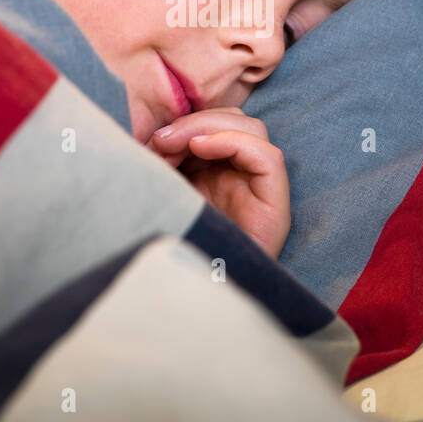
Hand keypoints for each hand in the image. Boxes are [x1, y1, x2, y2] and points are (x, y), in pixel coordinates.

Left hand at [149, 107, 289, 258]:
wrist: (188, 300)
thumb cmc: (169, 246)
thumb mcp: (159, 194)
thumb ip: (158, 164)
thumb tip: (148, 131)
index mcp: (213, 174)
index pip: (213, 125)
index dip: (185, 121)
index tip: (153, 137)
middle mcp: (239, 178)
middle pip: (232, 121)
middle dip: (193, 122)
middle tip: (160, 141)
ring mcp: (258, 191)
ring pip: (252, 130)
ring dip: (208, 128)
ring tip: (174, 146)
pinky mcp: (274, 206)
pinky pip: (268, 157)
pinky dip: (233, 141)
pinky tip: (202, 148)